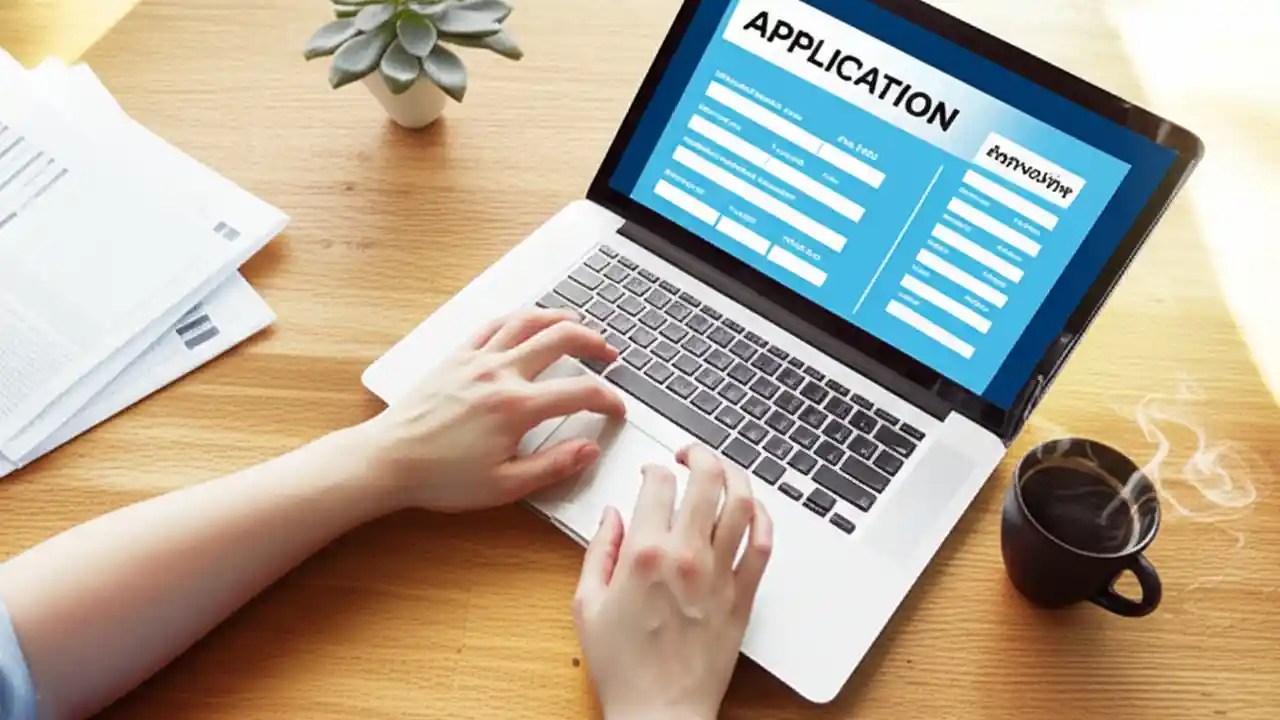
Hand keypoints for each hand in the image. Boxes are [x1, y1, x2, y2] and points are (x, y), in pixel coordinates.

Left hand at [356, 308, 626, 512]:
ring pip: (527, 321)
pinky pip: (493, 325)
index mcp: (516, 407)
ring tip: (578, 323)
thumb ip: (553, 466)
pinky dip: (517, 318)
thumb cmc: (440, 477)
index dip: (608, 399)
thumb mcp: (504, 486)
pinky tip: (527, 321)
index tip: (616, 408)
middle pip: (560, 339)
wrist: (389, 460)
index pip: (580, 392)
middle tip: (609, 353)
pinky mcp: (456, 357)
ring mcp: (476, 360)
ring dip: (559, 318)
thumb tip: (589, 450)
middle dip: (594, 342)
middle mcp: (499, 374)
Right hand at [572, 445, 773, 719]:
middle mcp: (687, 555)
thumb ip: (598, 551)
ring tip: (723, 470)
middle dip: (699, 454)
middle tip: (691, 455)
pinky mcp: (744, 595)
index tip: (651, 474)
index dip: (653, 468)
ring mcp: (721, 573)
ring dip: (735, 475)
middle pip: (706, 479)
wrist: (660, 712)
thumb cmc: (622, 667)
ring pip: (742, 503)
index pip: (657, 483)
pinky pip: (765, 543)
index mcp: (644, 553)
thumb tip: (611, 517)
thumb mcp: (586, 604)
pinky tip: (753, 508)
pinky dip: (763, 517)